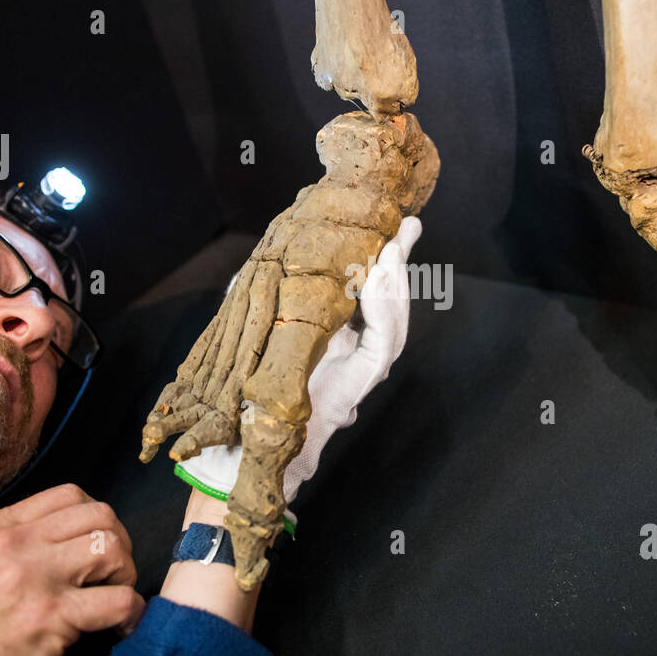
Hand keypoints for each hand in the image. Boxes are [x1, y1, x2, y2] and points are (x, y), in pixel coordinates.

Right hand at [0, 484, 142, 655]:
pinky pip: (117, 601)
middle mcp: (13, 545)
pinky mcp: (48, 618)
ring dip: (125, 575)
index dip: (94, 520)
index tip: (96, 549)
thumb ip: (7, 553)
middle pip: (99, 515)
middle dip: (118, 543)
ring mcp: (33, 578)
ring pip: (111, 548)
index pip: (67, 496)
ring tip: (113, 601)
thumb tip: (57, 554)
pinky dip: (129, 615)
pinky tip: (119, 629)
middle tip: (113, 575)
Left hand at [182, 216, 422, 506]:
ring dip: (395, 281)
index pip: (370, 288)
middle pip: (390, 298)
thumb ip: (276, 287)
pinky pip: (383, 339)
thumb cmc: (250, 379)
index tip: (392, 222)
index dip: (383, 255)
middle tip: (407, 225)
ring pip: (394, 317)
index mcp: (338, 330)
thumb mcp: (262, 318)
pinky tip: (378, 280)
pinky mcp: (364, 378)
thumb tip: (275, 243)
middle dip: (400, 259)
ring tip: (392, 249)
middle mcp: (357, 346)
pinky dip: (384, 309)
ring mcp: (364, 363)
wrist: (249, 434)